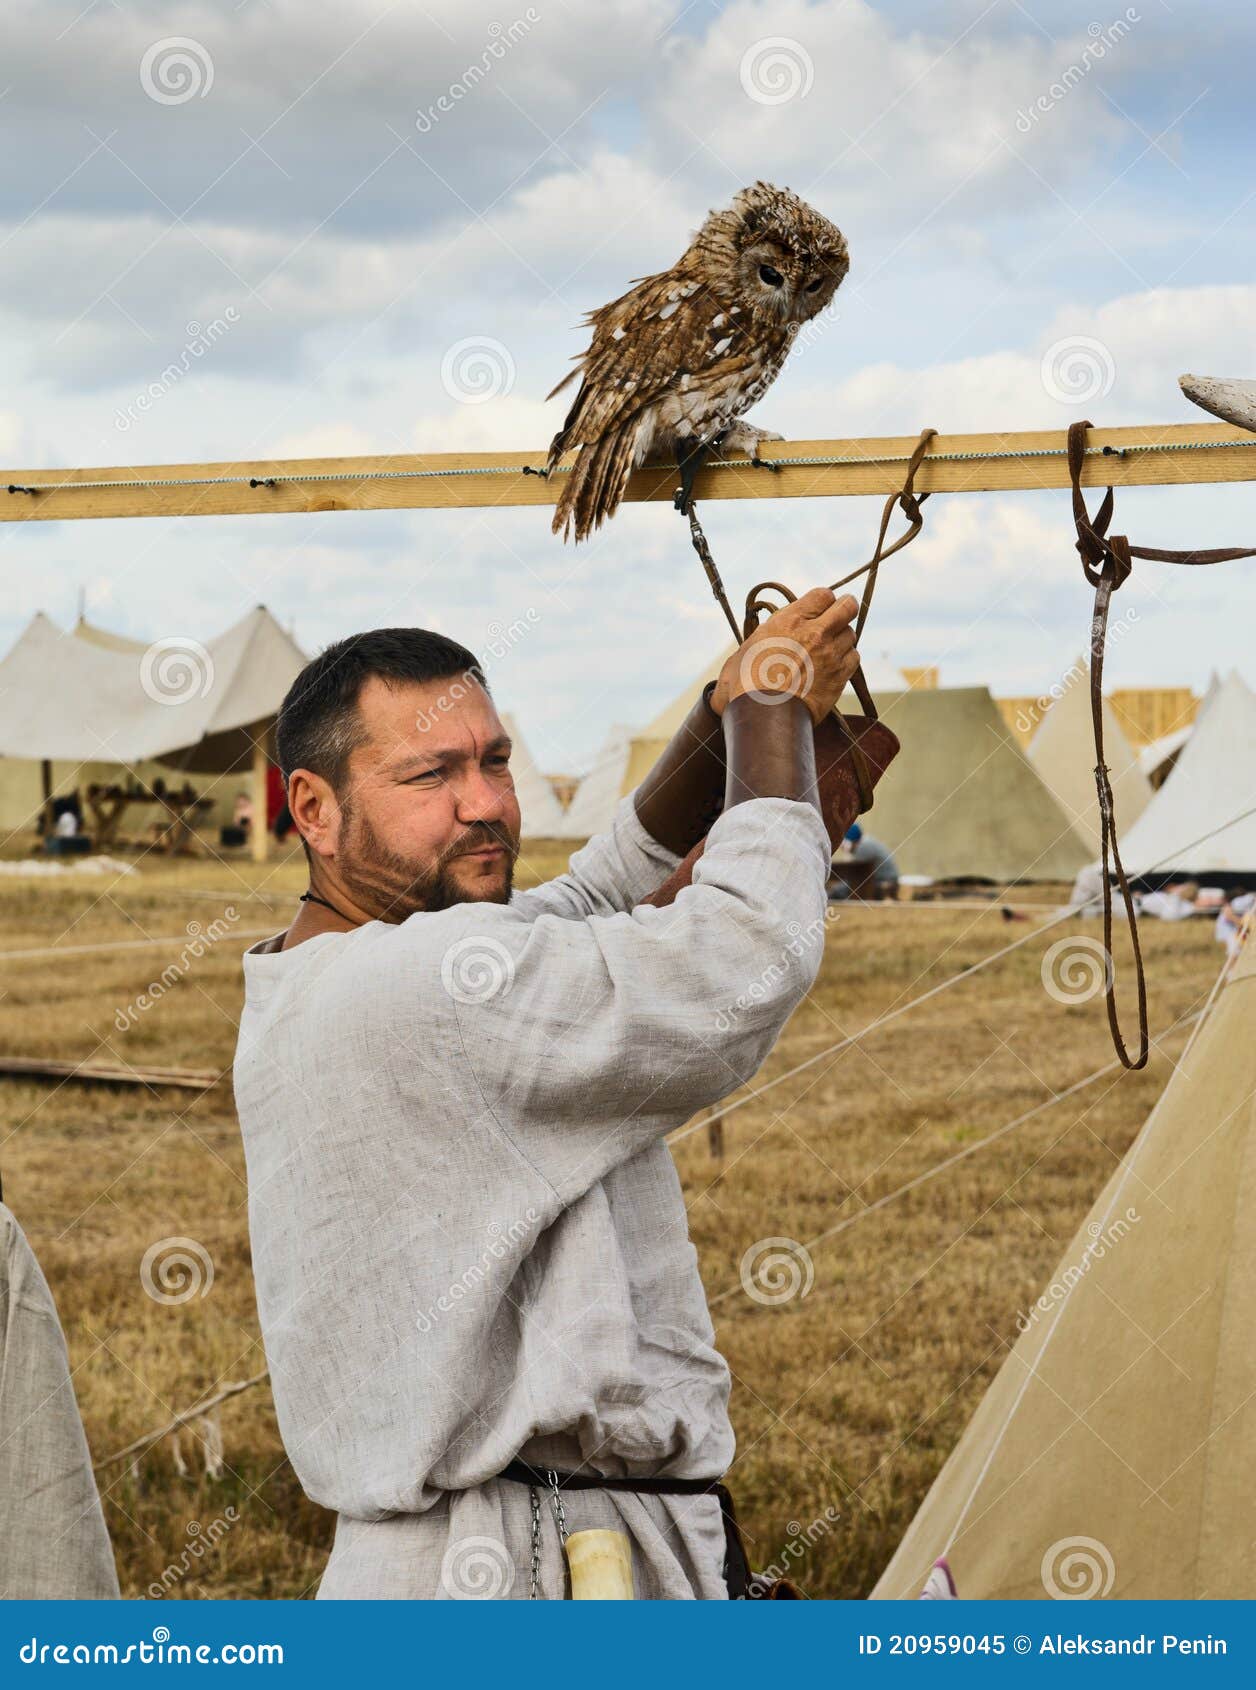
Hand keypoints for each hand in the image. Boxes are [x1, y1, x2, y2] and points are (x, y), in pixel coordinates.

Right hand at [709, 588, 861, 724]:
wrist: (763, 716)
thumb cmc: (745, 684)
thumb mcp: (747, 648)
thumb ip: (768, 633)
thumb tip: (770, 634)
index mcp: (790, 620)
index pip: (823, 594)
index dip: (823, 600)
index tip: (819, 609)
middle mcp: (815, 633)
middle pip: (848, 607)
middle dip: (845, 610)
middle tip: (838, 617)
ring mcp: (831, 654)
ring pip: (851, 634)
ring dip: (842, 639)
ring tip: (828, 649)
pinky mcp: (839, 676)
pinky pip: (854, 658)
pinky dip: (846, 659)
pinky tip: (833, 665)